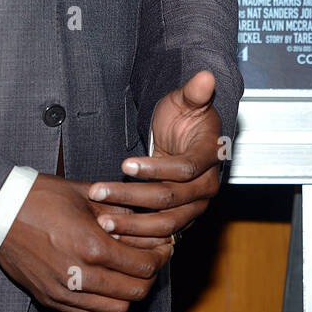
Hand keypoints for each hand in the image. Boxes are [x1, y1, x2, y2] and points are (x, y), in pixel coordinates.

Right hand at [0, 172, 172, 311]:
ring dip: (128, 293)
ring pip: (115, 309)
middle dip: (149, 277)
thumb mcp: (86, 194)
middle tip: (151, 261)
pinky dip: (104, 302)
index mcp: (92, 246)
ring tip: (127, 272)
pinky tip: (103, 280)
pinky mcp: (50, 300)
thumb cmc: (41, 197)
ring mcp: (63, 292)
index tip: (164, 247)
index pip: (143, 266)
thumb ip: (120, 210)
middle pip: (135, 292)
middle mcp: (80, 275)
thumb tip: (148, 220)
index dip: (161, 258)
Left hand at [87, 70, 222, 248]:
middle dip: (132, 197)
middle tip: (99, 193)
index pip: (184, 168)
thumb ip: (195, 91)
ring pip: (166, 222)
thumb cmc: (186, 115)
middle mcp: (207, 186)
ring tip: (104, 221)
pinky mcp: (181, 218)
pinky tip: (115, 233)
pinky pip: (162, 234)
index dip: (155, 168)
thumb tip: (206, 76)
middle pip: (170, 198)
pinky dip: (139, 236)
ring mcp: (195, 205)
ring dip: (133, 224)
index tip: (124, 164)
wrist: (187, 135)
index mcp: (211, 156)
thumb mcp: (187, 99)